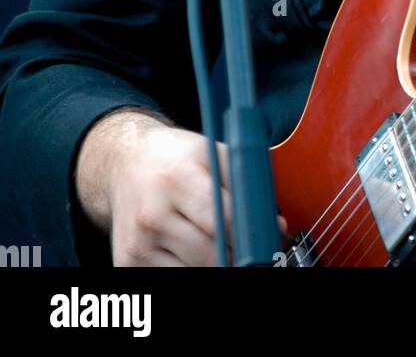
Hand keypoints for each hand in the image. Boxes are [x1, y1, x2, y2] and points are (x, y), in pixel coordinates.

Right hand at [77, 111, 288, 265]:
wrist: (126, 162)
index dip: (249, 233)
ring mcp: (138, 242)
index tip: (263, 240)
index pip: (224, 219)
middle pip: (210, 254)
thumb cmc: (174, 158)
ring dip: (215, 263)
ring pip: (195, 271)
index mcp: (177, 178)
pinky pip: (174, 277)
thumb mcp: (211, 152)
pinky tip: (193, 250)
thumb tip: (275, 224)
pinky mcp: (128, 262)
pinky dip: (191, 268)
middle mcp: (153, 213)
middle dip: (235, 254)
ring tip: (220, 245)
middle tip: (246, 247)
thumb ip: (246, 184)